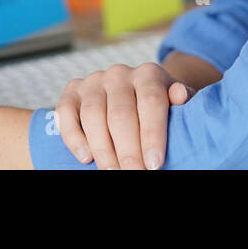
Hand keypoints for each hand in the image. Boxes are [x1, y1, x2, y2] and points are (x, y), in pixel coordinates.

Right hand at [54, 63, 194, 168]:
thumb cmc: (158, 107)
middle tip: (135, 174)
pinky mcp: (72, 92)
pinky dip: (73, 137)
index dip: (153, 135)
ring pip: (93, 116)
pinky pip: (65, 113)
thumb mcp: (175, 104)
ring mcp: (93, 81)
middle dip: (128, 151)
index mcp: (148, 74)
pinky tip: (86, 157)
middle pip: (121, 114)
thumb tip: (180, 95)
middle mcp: (119, 74)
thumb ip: (181, 98)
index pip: (151, 102)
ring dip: (103, 150)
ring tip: (113, 172)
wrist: (133, 94)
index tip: (155, 164)